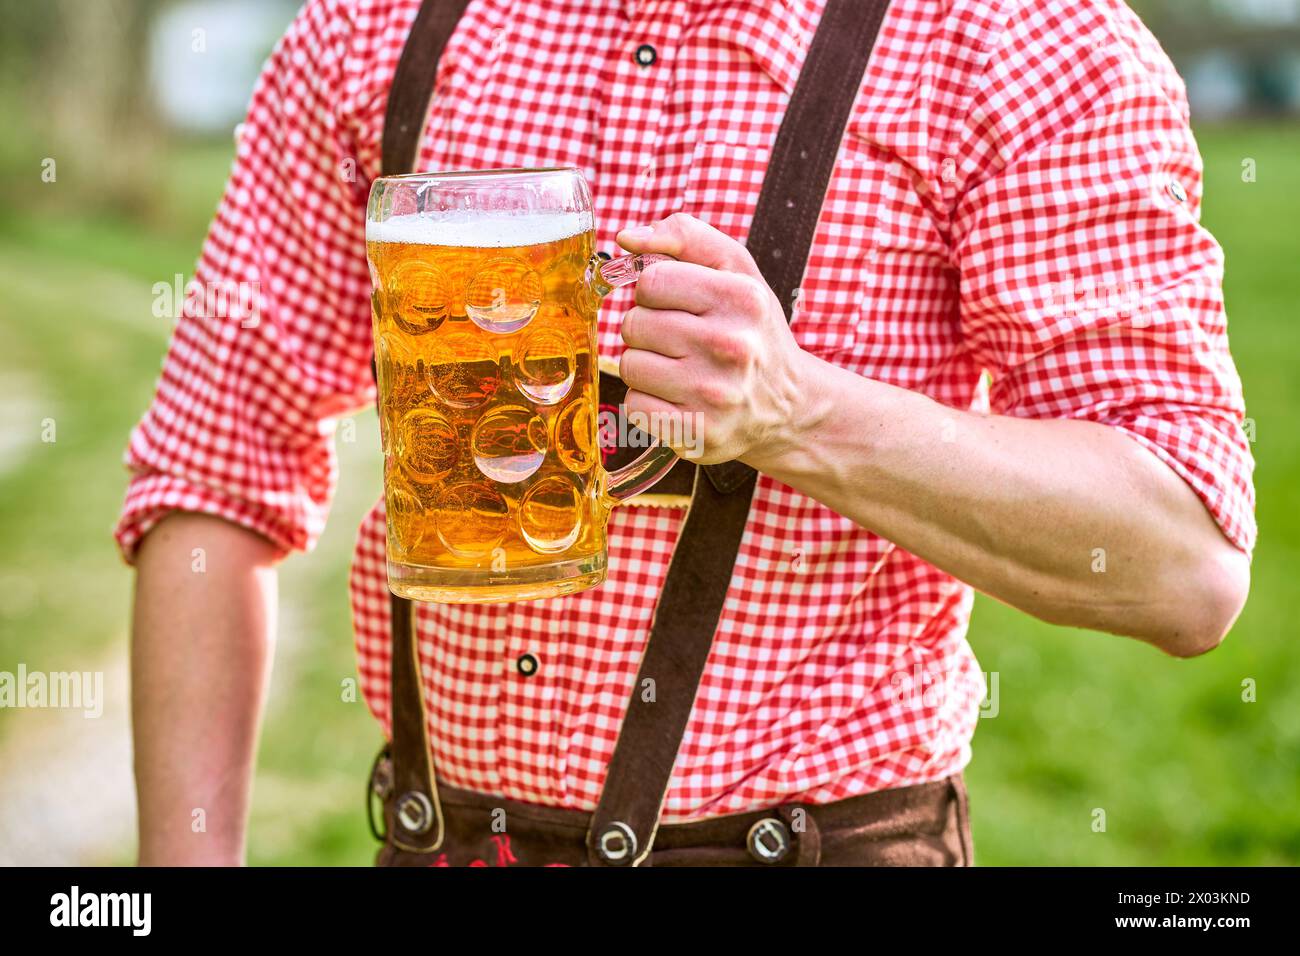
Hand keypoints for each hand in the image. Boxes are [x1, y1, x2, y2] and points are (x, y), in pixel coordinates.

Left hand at [615, 213, 812, 465]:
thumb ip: (686, 237)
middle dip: (649, 330)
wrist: (788, 407)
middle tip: (682, 342)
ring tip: (682, 371)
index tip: (679, 305)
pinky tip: (677, 399)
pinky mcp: (697, 432)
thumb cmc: (751, 331)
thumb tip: (627, 238)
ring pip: (630, 365)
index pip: (651, 281)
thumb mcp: (736, 272)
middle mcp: (731, 346)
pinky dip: (647, 402)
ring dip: (646, 367)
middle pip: (635, 323)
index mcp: (741, 298)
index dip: (656, 292)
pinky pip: (634, 405)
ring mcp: (714, 394)